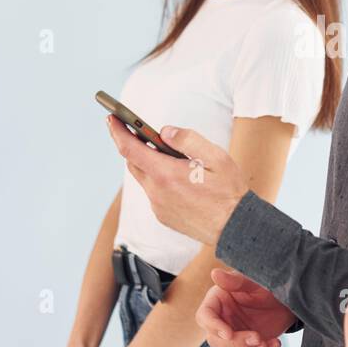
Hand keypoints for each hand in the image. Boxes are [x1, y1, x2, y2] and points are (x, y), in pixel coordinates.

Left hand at [107, 119, 246, 245]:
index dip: (118, 132)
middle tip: (137, 131)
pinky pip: (153, 193)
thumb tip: (165, 131)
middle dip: (132, 146)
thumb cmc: (229, 192)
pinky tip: (176, 178)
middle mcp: (156, 193)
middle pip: (133, 163)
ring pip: (144, 179)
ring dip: (148, 164)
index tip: (112, 118)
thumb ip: (188, 140)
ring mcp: (158, 207)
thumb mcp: (216, 157)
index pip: (130, 149)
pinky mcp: (163, 217)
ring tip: (164, 153)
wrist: (235, 228)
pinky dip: (159, 181)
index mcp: (166, 175)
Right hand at [196, 268, 295, 346]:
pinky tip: (274, 344)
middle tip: (257, 337)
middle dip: (236, 342)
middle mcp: (221, 320)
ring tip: (266, 343)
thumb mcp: (254, 283)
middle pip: (214, 340)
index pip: (204, 316)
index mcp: (218, 302)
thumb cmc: (268, 287)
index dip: (213, 326)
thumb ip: (235, 281)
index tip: (228, 332)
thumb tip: (215, 273)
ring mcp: (232, 335)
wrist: (286, 303)